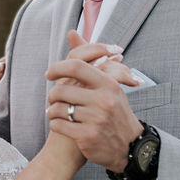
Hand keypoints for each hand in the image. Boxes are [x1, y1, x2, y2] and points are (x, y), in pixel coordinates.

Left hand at [45, 30, 144, 172]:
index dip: (57, 68)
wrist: (130, 146)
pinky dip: (55, 124)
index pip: (76, 66)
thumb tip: (71, 33)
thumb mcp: (108, 84)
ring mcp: (96, 119)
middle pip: (61, 90)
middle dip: (52, 95)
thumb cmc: (115, 111)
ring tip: (54, 112)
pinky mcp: (88, 137)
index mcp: (108, 83)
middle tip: (52, 99)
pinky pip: (59, 125)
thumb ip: (89, 59)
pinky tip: (60, 124)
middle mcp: (103, 100)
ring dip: (52, 111)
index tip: (49, 74)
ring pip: (58, 109)